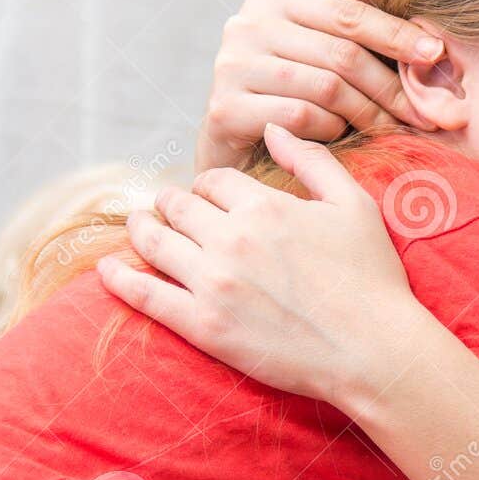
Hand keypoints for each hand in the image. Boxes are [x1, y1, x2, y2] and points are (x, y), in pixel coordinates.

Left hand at [100, 123, 426, 406]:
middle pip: (178, 206)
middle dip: (171, 202)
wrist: (373, 349)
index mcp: (266, 206)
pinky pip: (145, 295)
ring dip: (141, 229)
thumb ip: (312, 161)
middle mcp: (232, 239)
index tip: (209, 193)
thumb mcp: (354, 204)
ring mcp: (213, 284)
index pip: (214, 180)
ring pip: (155, 243)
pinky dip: (119, 279)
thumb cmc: (371, 277)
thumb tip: (273, 130)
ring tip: (137, 226)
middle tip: (166, 207)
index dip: (208, 184)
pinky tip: (106, 269)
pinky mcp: (204, 327)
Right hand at [195, 0, 445, 172]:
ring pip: (326, 89)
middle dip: (392, 87)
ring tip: (391, 128)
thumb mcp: (314, 39)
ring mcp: (232, 66)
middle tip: (426, 113)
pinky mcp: (226, 109)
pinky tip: (340, 136)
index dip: (397, 34)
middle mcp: (246, 25)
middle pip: (341, 54)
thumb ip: (344, 8)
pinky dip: (331, 130)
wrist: (233, 138)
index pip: (349, 13)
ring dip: (368, 114)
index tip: (435, 55)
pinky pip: (302, 118)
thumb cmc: (285, 85)